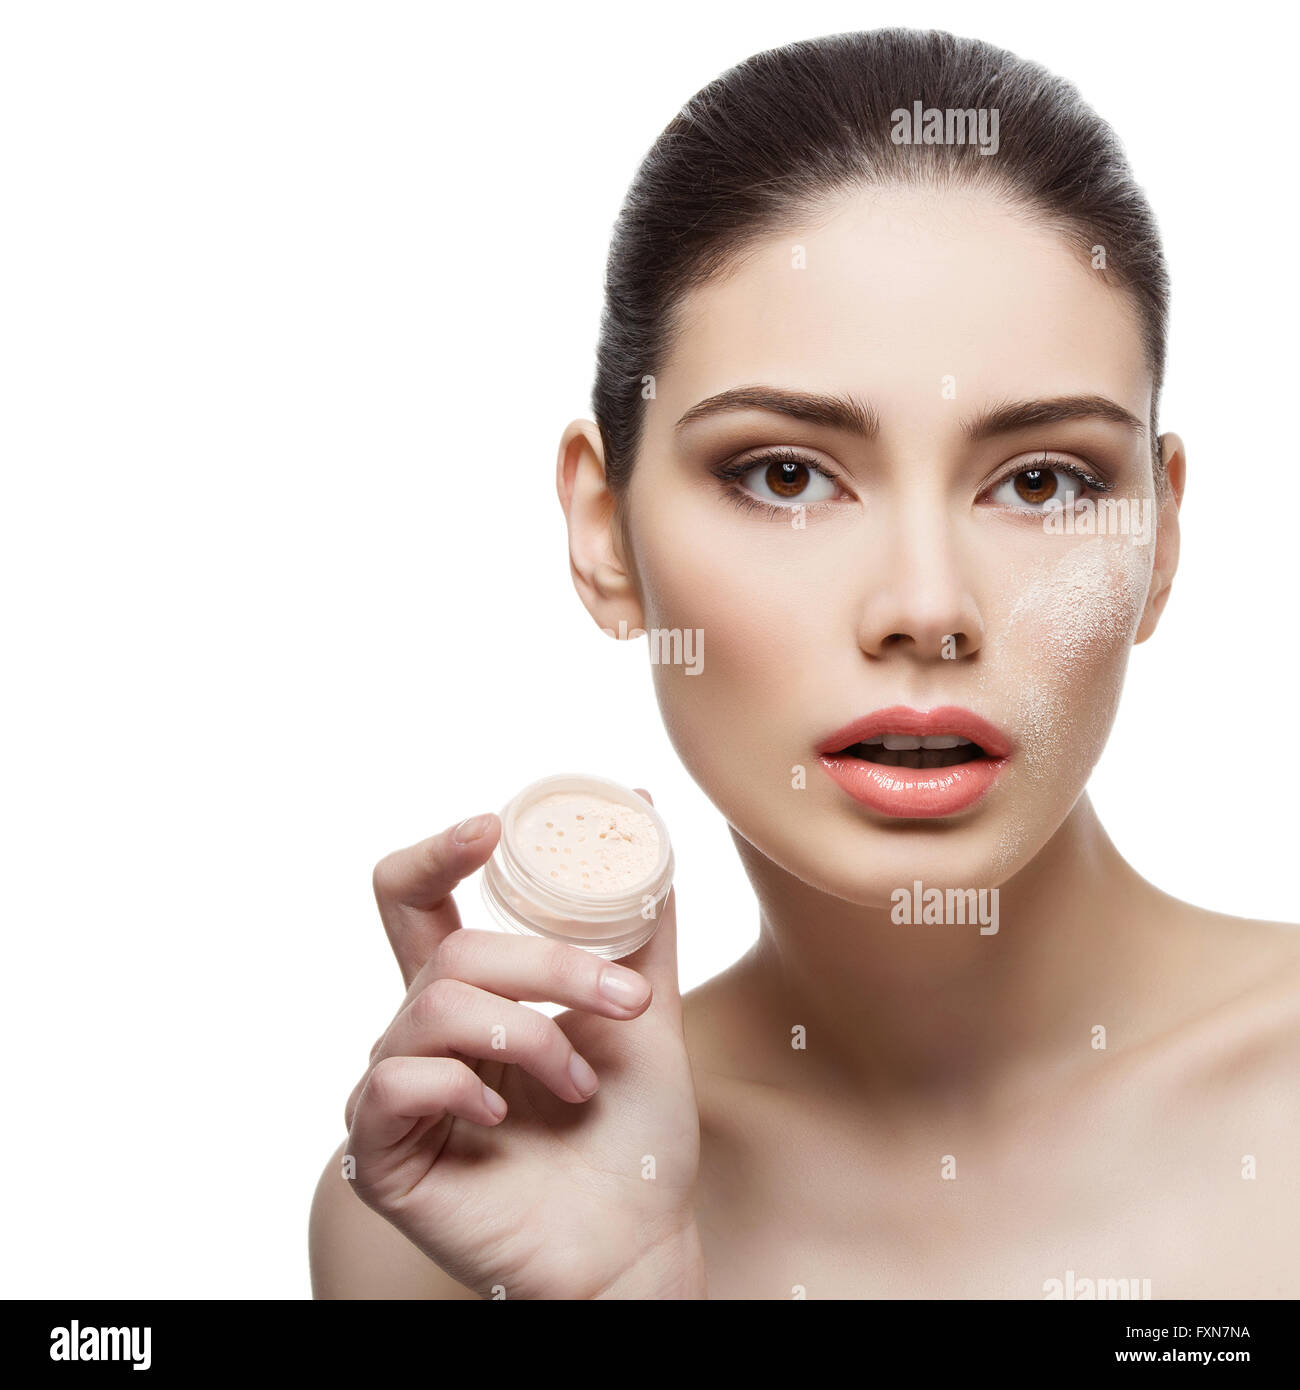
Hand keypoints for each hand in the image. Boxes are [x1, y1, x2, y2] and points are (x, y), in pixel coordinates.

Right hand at [343, 793, 705, 1298]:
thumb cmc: (634, 1133)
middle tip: (619, 1003)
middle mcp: (423, 1034)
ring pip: (436, 1006)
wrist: (637, 1240)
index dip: (438, 853)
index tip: (491, 826)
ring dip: (528, 1034)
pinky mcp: (381, 1152)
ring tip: (578, 1082)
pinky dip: (464, 1086)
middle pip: (449, 948)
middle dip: (545, 965)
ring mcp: (397, 1090)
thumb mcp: (644, 1010)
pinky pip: (397, 1082)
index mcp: (473, 996)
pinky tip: (506, 1117)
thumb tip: (646, 808)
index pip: (418, 901)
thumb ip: (640, 922)